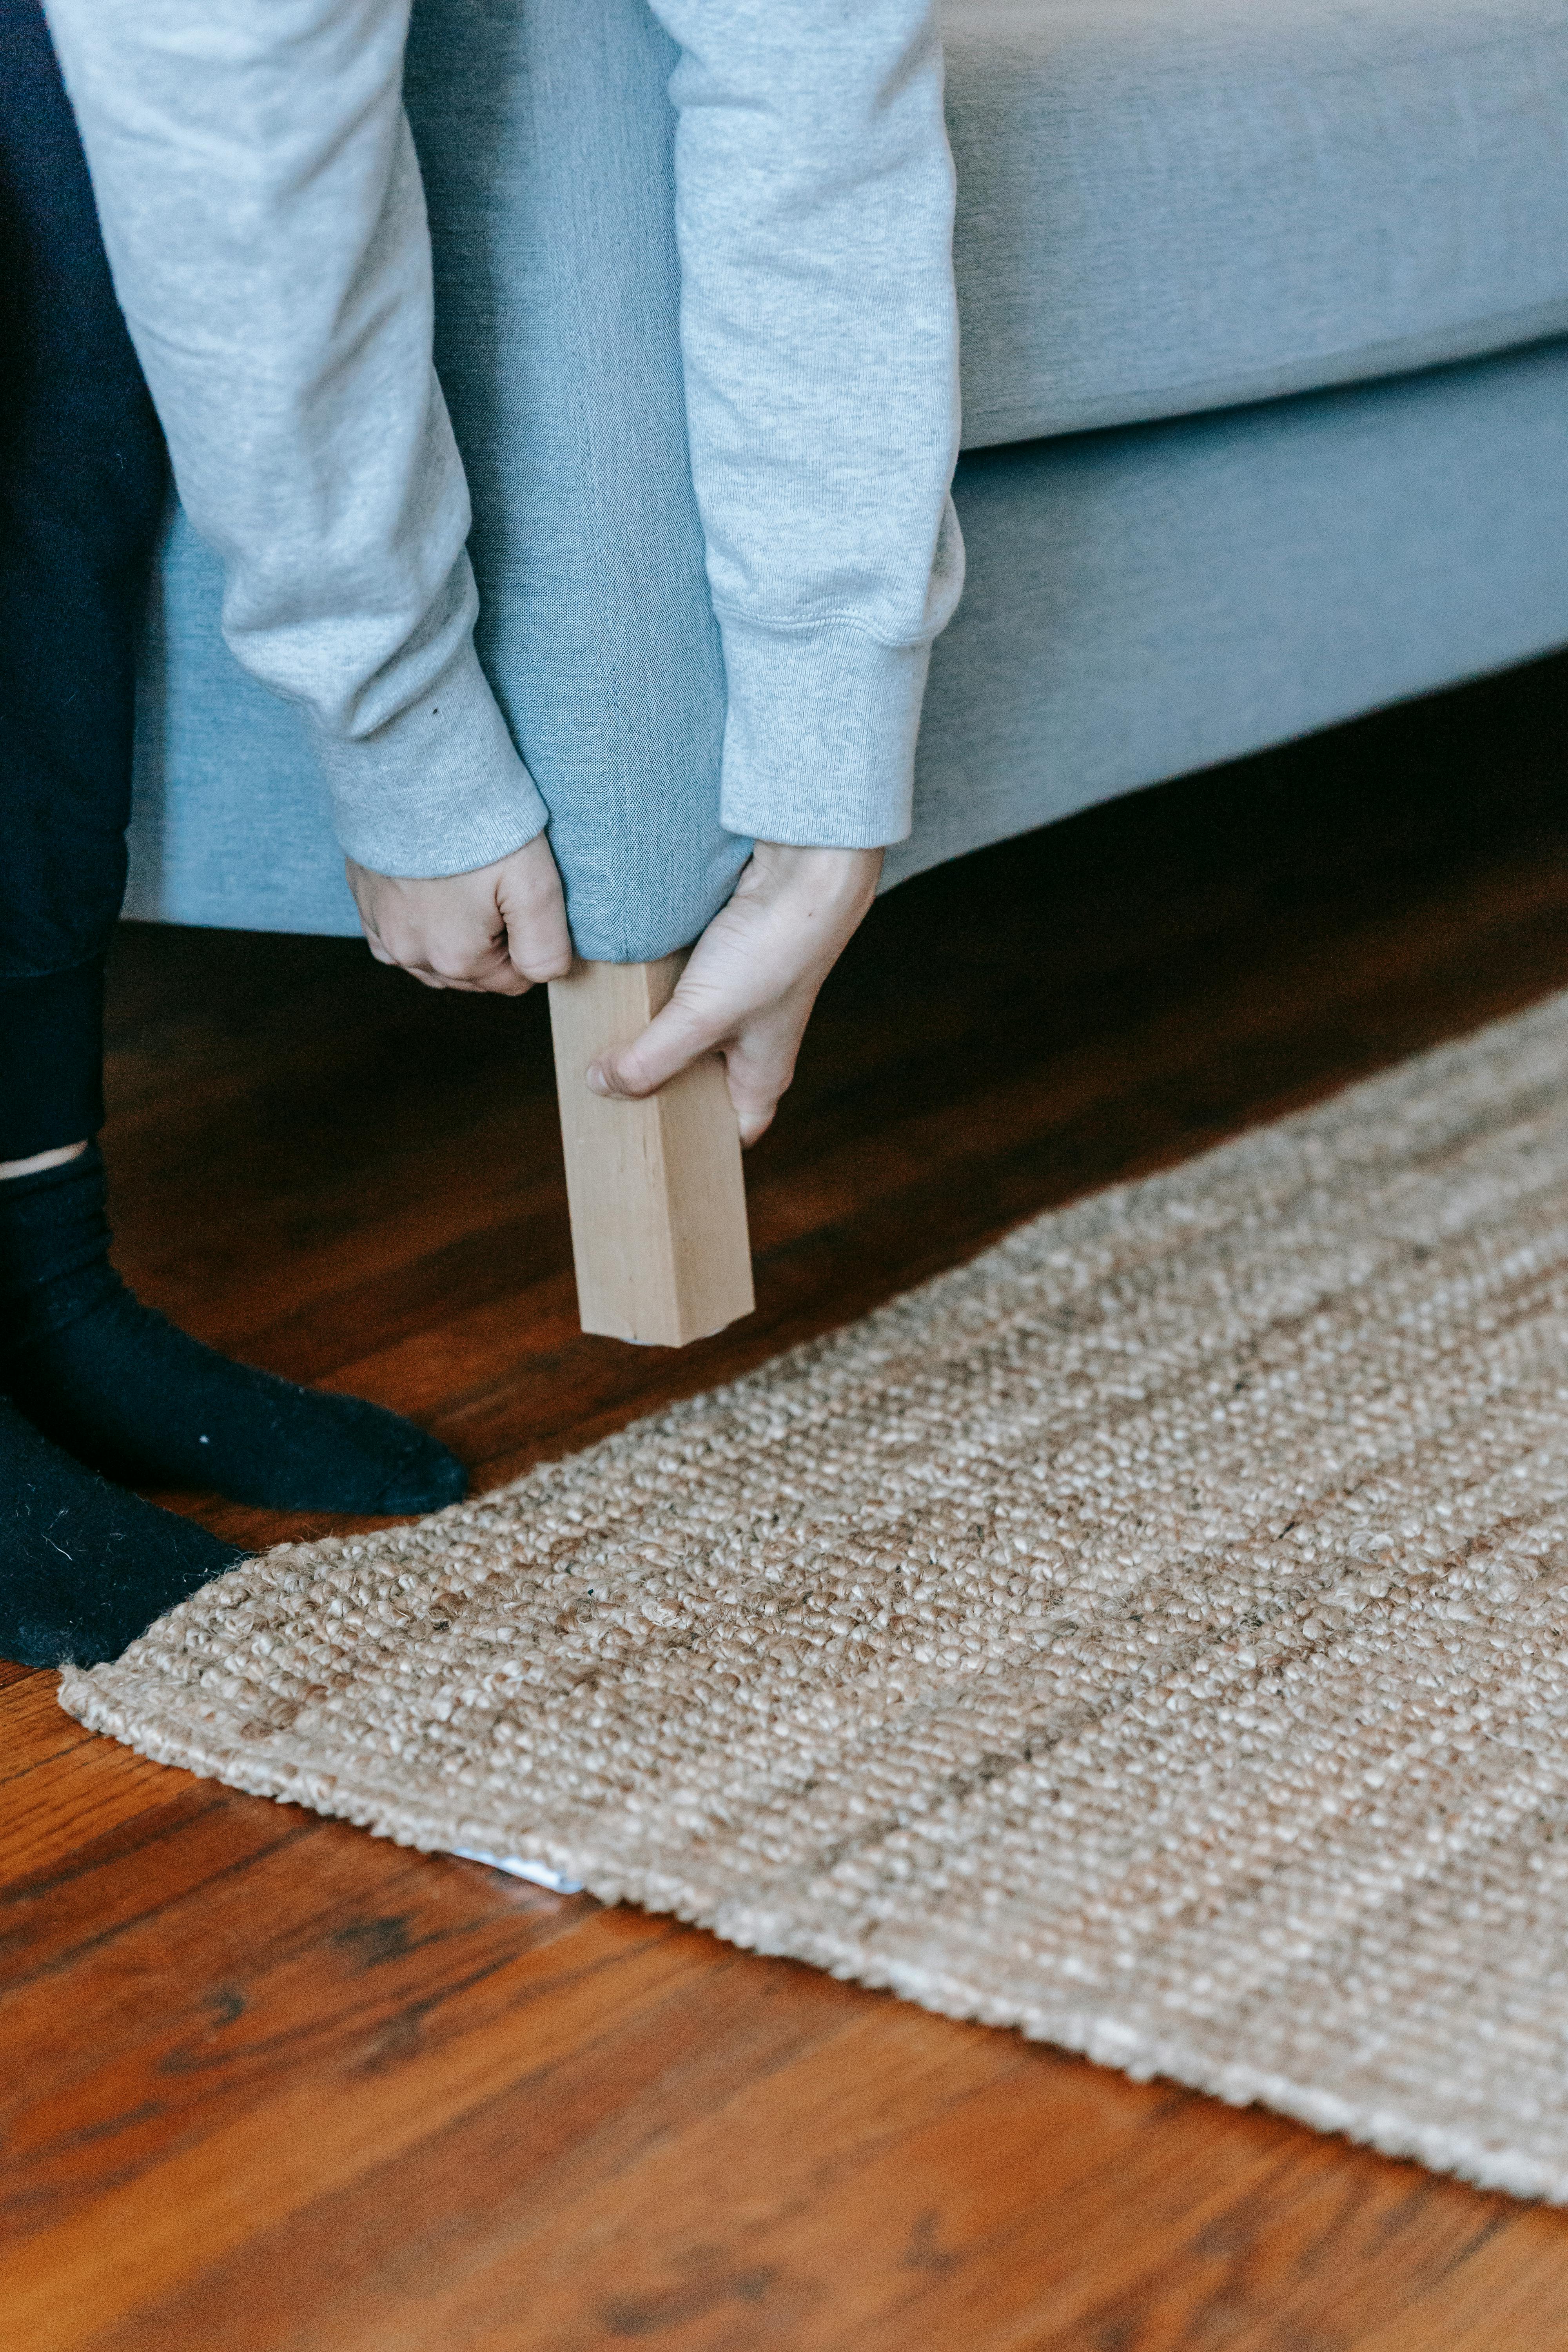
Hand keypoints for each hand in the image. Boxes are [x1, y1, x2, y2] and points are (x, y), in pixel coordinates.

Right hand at [346, 833, 571, 994]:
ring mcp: (381, 929)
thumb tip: (545, 976)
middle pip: (473, 971)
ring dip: (455, 932)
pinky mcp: (363, 900)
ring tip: (464, 879)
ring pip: (434, 956)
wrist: (411, 763)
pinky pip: (397, 933)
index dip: (528, 942)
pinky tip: (429, 883)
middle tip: (495, 880)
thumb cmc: (477, 819)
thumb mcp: (535, 884)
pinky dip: (418, 918)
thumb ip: (546, 947)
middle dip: (492, 940)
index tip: (524, 897)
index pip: (513, 980)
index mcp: (456, 959)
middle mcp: (412, 954)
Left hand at [586, 843, 881, 1143]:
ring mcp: (742, 1004)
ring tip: (604, 1045)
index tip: (648, 1143)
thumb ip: (650, 1058)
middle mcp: (754, 1045)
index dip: (694, 1143)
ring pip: (689, 1037)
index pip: (731, 1132)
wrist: (803, 874)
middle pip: (700, 1085)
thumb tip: (600, 1084)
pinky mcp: (727, 965)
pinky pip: (685, 995)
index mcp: (762, 1076)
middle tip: (608, 1094)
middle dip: (659, 1088)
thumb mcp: (701, 1017)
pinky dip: (657, 998)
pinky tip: (622, 994)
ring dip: (652, 1038)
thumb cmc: (772, 952)